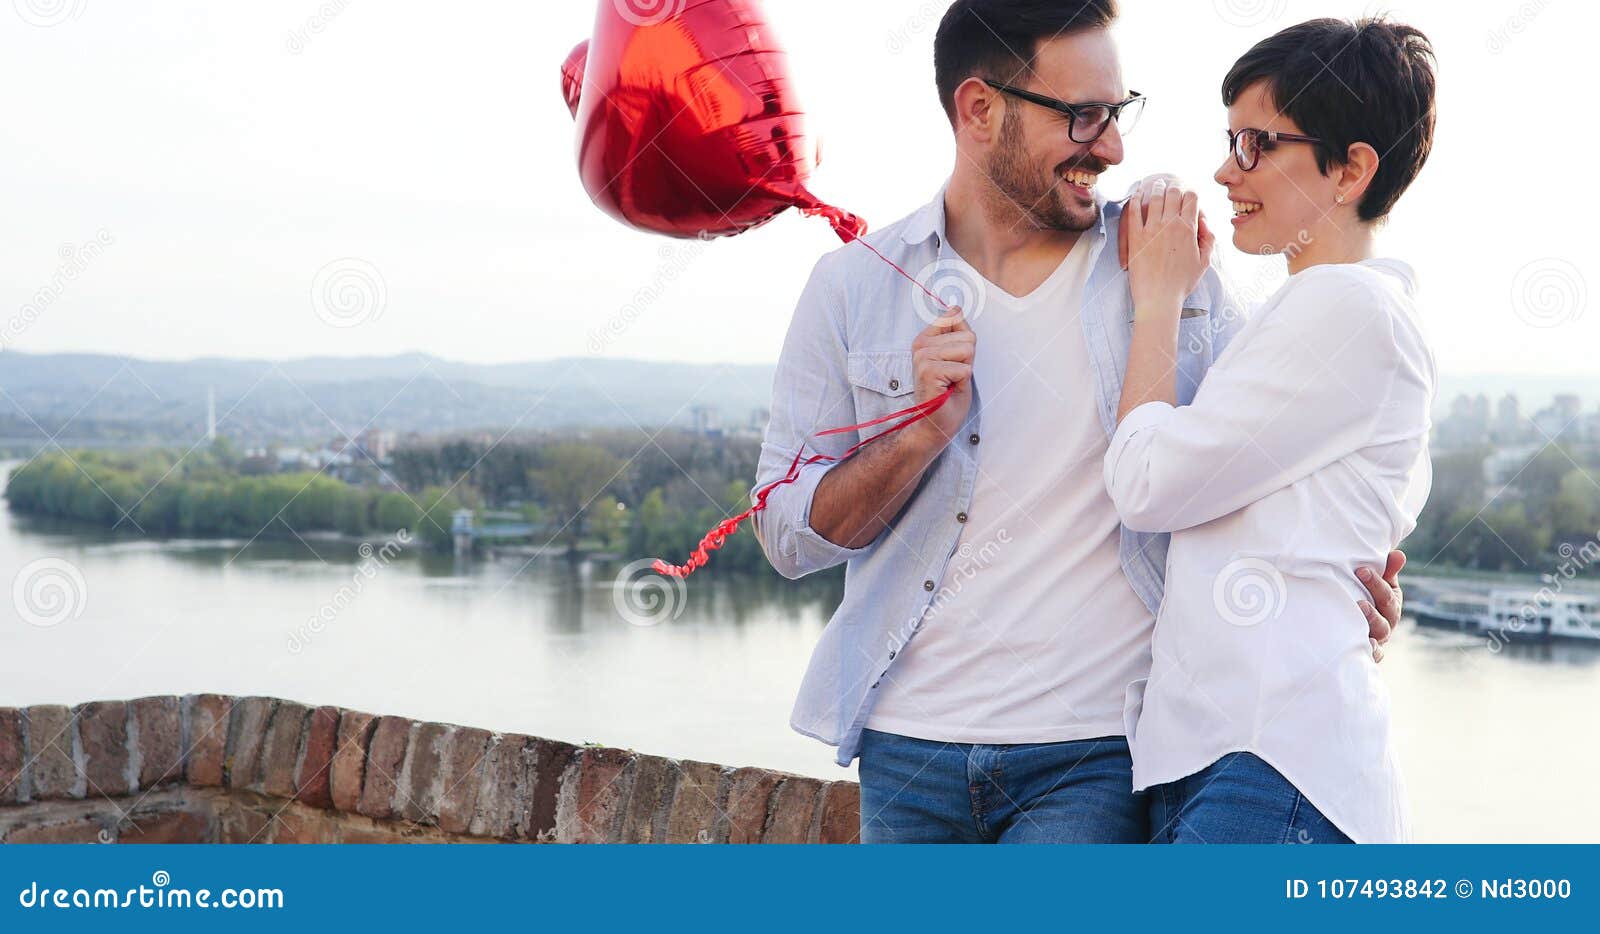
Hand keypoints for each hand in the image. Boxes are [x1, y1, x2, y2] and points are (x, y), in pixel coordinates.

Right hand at [905, 309, 974, 451]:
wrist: (934, 425)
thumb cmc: (947, 395)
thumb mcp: (958, 357)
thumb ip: (957, 333)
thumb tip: (956, 307)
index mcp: (925, 339)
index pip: (957, 318)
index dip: (965, 344)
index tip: (953, 361)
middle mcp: (920, 345)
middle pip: (968, 336)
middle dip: (967, 360)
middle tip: (952, 377)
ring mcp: (922, 357)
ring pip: (967, 350)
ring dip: (964, 371)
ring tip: (950, 383)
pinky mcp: (928, 371)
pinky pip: (964, 368)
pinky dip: (961, 382)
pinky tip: (948, 390)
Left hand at [1126, 180, 1213, 315]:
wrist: (1158, 298)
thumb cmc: (1182, 283)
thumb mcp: (1204, 262)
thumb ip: (1208, 239)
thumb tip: (1204, 223)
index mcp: (1188, 228)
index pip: (1192, 197)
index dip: (1191, 194)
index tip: (1188, 197)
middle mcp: (1170, 224)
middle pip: (1173, 193)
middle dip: (1174, 188)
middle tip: (1171, 187)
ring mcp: (1151, 229)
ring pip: (1154, 198)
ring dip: (1156, 188)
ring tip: (1156, 184)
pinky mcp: (1135, 236)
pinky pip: (1133, 211)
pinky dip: (1136, 199)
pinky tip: (1137, 194)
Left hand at [1357, 550, 1404, 662]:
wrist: (1351, 623)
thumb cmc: (1365, 595)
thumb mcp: (1377, 583)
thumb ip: (1386, 570)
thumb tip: (1398, 554)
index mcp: (1390, 603)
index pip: (1387, 594)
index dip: (1376, 582)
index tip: (1360, 570)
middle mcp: (1387, 622)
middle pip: (1386, 616)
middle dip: (1374, 606)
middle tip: (1360, 600)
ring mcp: (1379, 637)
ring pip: (1380, 633)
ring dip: (1371, 623)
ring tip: (1359, 614)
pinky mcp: (1369, 651)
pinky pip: (1374, 654)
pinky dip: (1371, 651)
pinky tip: (1365, 645)